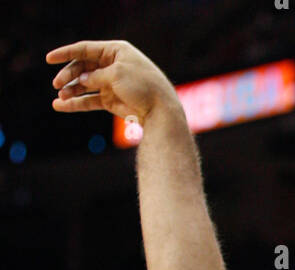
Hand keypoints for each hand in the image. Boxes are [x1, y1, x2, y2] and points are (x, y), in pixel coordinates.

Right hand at [46, 40, 177, 124]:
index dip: (66, 53)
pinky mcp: (111, 100)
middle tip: (57, 84)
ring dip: (71, 90)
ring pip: (85, 85)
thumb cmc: (142, 86)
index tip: (49, 59)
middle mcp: (111, 65)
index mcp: (115, 51)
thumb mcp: (116, 75)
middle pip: (82, 67)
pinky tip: (62, 106)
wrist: (161, 110)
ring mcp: (110, 83)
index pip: (85, 49)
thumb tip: (81, 79)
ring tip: (60, 97)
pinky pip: (89, 100)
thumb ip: (96, 76)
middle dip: (69, 75)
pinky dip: (76, 103)